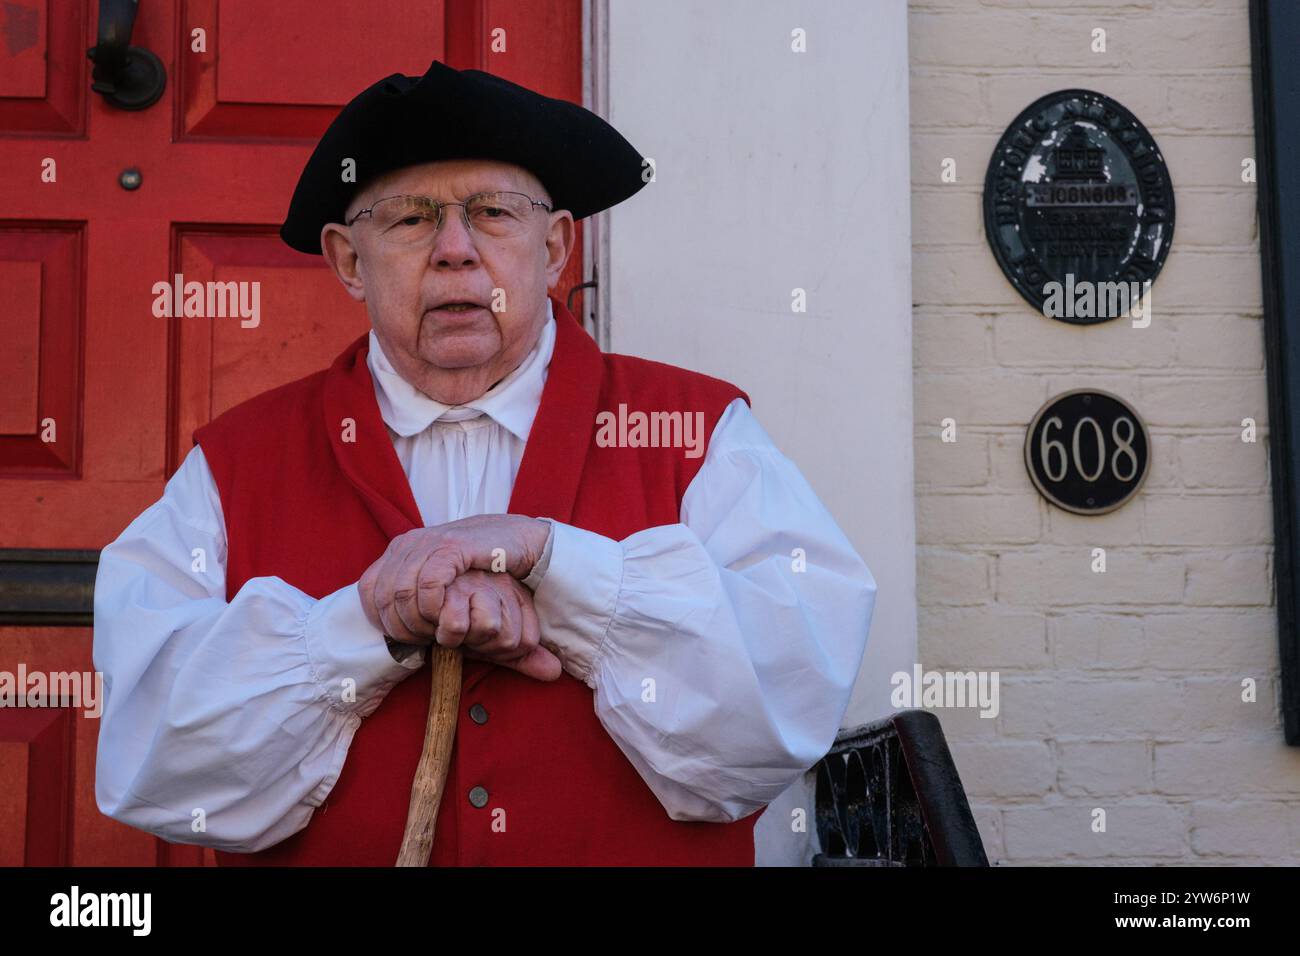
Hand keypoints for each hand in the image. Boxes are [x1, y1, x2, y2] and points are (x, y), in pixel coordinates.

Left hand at [358, 515, 550, 644]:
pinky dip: (433, 606)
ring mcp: (428, 542)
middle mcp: (409, 543)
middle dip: (400, 626)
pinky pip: (429, 582)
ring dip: (416, 621)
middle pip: (382, 595)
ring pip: (402, 591)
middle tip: (421, 641)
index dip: (380, 620)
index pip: (368, 589)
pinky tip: (445, 616)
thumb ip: (413, 591)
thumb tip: (385, 618)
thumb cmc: (478, 565)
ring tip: (433, 633)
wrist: (515, 538)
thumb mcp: (438, 578)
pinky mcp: (451, 546)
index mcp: (400, 549)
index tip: (402, 638)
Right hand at [434, 570, 561, 681]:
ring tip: (446, 628)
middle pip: (509, 639)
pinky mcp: (447, 583)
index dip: (501, 653)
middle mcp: (501, 583)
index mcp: (517, 595)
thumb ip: (523, 659)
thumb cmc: (456, 622)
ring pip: (488, 630)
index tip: (481, 643)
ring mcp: (476, 581)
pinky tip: (434, 626)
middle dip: (482, 647)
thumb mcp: (491, 643)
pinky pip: (457, 627)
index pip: (527, 641)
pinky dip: (444, 635)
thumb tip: (554, 672)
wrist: (416, 598)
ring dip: (464, 641)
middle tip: (462, 635)